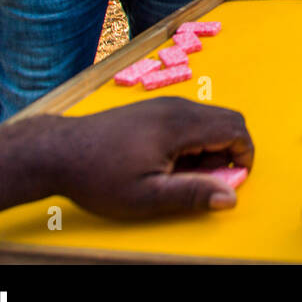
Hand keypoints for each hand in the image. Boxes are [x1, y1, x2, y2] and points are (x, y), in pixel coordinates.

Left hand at [47, 98, 253, 218]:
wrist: (57, 151)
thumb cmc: (99, 175)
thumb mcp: (147, 196)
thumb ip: (192, 194)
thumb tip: (230, 197)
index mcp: (181, 124)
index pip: (236, 130)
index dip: (243, 157)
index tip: (229, 181)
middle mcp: (178, 106)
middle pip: (228, 119)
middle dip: (230, 151)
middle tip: (207, 180)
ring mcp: (165, 104)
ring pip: (209, 119)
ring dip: (211, 147)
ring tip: (182, 175)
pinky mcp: (154, 108)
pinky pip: (191, 118)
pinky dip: (194, 140)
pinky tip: (168, 162)